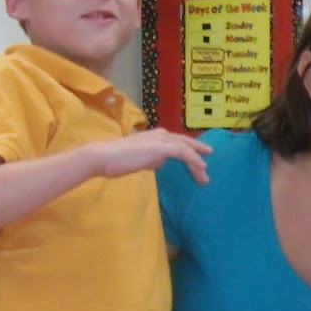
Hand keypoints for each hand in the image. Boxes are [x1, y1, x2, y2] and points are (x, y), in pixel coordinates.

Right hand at [89, 129, 210, 182]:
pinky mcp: (162, 147)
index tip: (198, 161)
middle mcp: (161, 134)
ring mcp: (162, 139)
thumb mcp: (139, 159)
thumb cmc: (117, 160)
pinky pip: (183, 152)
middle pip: (185, 144)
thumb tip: (160, 162)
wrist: (105, 157)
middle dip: (197, 155)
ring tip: (204, 176)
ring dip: (197, 163)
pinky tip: (201, 167)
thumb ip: (151, 158)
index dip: (190, 150)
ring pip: (186, 149)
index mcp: (155, 136)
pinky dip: (194, 159)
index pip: (177, 143)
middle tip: (206, 168)